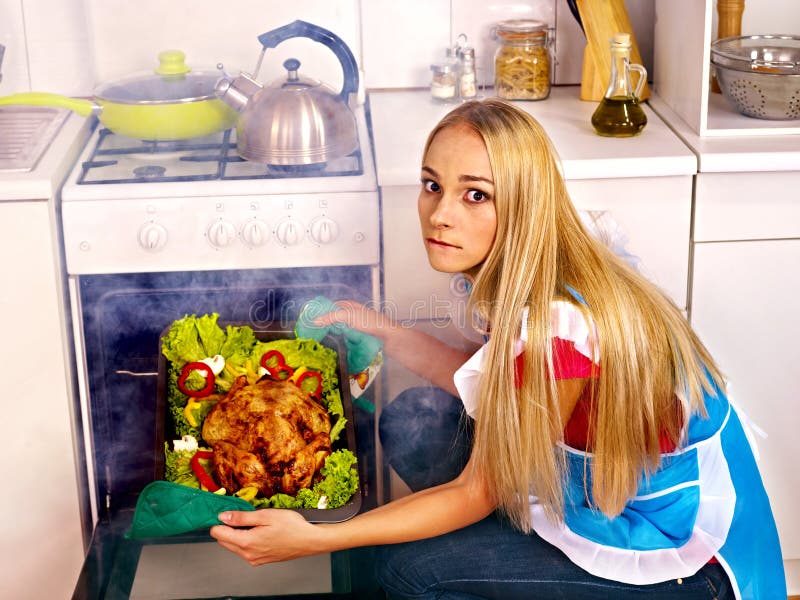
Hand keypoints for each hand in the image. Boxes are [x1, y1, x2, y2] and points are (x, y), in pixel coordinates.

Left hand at [210, 509, 327, 565]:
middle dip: (226, 527)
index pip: (218, 534)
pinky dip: (245, 539)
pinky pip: (244, 550)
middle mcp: (248, 554)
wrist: (309, 541)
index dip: (218, 521)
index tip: (223, 511)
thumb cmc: (292, 526)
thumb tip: (223, 517)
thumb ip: (242, 517)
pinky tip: (258, 530)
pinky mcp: (261, 560)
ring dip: (236, 533)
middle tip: (237, 513)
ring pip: (234, 546)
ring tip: (251, 520)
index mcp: (247, 543)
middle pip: (223, 541)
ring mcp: (254, 559)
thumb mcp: (265, 515)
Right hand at [313, 300, 394, 339]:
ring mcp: (355, 326)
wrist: (388, 337)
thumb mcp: (348, 316)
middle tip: (313, 332)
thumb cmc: (370, 323)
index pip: (330, 306)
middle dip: (325, 324)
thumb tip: (315, 321)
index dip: (321, 312)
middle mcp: (352, 314)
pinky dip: (340, 340)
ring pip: (339, 329)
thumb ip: (331, 317)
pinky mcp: (359, 336)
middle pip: (334, 318)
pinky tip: (334, 345)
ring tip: (321, 340)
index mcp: (349, 305)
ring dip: (332, 333)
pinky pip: (345, 337)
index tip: (310, 320)